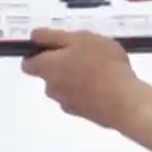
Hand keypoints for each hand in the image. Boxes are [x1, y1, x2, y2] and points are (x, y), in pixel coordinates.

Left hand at [21, 29, 149, 128]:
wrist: (124, 101)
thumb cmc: (101, 63)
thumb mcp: (79, 38)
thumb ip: (54, 37)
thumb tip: (34, 37)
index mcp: (47, 68)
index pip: (28, 63)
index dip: (36, 52)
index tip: (53, 44)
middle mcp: (52, 88)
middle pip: (49, 74)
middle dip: (62, 63)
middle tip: (83, 52)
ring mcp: (67, 104)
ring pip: (65, 86)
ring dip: (75, 77)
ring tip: (99, 67)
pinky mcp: (84, 114)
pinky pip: (80, 98)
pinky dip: (87, 91)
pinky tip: (106, 84)